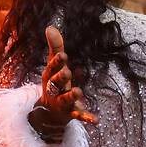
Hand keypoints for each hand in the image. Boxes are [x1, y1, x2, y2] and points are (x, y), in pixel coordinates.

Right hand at [29, 25, 96, 141]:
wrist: (49, 113)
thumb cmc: (54, 84)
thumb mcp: (54, 66)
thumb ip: (55, 47)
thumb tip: (50, 26)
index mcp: (49, 77)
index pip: (51, 68)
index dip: (56, 62)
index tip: (63, 54)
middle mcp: (54, 90)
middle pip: (56, 84)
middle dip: (61, 78)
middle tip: (67, 72)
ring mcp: (62, 103)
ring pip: (66, 99)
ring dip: (71, 96)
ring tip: (79, 92)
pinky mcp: (71, 114)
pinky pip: (78, 116)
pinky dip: (86, 118)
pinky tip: (96, 120)